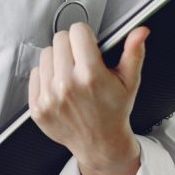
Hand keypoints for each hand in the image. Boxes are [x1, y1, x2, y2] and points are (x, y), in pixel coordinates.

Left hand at [29, 22, 146, 170]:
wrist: (100, 144)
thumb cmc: (114, 111)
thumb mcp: (129, 81)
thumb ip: (133, 52)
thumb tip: (140, 31)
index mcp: (90, 75)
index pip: (77, 31)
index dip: (85, 36)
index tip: (89, 45)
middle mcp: (67, 85)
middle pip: (59, 39)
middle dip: (71, 46)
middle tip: (81, 61)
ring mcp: (49, 96)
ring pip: (45, 54)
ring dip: (57, 60)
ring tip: (70, 75)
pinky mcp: (37, 106)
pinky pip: (34, 73)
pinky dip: (45, 77)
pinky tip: (59, 87)